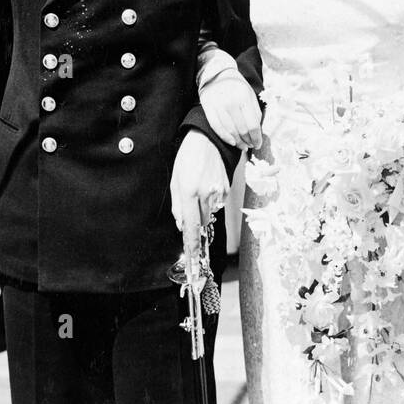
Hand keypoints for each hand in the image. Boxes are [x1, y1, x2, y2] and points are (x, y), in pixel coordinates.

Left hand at [170, 130, 229, 246]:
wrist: (210, 140)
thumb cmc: (188, 158)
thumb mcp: (175, 180)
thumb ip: (177, 205)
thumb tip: (181, 225)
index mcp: (189, 192)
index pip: (191, 227)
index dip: (192, 247)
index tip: (193, 264)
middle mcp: (205, 194)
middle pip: (201, 222)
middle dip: (195, 220)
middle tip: (191, 203)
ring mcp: (219, 192)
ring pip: (209, 214)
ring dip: (203, 208)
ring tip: (199, 187)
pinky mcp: (227, 190)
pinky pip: (217, 204)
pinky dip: (211, 200)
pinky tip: (208, 184)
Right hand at [199, 72, 262, 150]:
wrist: (217, 74)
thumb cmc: (237, 87)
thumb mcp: (250, 95)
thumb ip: (255, 112)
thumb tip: (258, 132)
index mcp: (244, 98)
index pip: (253, 124)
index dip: (257, 138)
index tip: (258, 144)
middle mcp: (231, 102)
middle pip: (242, 129)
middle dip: (248, 141)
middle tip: (250, 145)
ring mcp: (218, 105)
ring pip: (229, 130)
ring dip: (237, 142)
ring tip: (242, 146)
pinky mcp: (208, 108)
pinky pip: (216, 127)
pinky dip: (225, 137)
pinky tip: (231, 142)